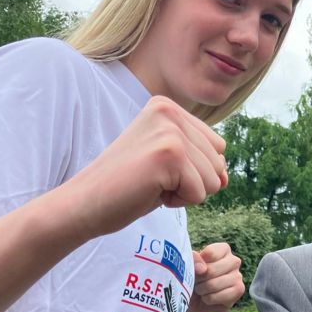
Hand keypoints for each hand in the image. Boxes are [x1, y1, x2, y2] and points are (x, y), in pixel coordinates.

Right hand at [63, 96, 227, 240]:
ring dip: (185, 193)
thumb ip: (202, 164)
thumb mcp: (171, 167)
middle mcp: (169, 111)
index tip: (156, 168)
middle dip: (191, 182)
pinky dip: (178, 202)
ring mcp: (170, 131)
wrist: (84, 203)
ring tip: (150, 183)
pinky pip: (200, 193)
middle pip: (219, 163)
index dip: (192, 170)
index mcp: (168, 107)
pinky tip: (149, 191)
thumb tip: (226, 178)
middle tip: (151, 179)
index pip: (217, 147)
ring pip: (214, 180)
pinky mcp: (169, 154)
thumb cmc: (127, 187)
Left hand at [186, 242, 243, 311]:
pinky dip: (208, 299)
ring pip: (213, 284)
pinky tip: (209, 298)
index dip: (198, 264)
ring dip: (202, 290)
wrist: (189, 302)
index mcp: (222, 250)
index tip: (195, 269)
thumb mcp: (187, 266)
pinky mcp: (239, 290)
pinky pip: (217, 296)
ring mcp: (238, 276)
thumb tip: (203, 268)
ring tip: (202, 290)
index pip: (210, 253)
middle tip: (197, 282)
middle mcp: (233, 260)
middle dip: (199, 279)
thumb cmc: (189, 280)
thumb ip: (193, 260)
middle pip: (211, 270)